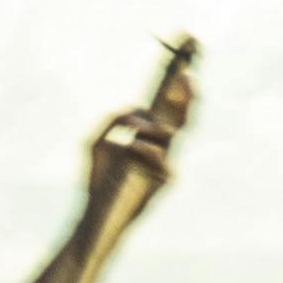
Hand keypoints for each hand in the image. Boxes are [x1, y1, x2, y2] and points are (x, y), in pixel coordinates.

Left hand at [89, 60, 198, 205]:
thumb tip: (134, 109)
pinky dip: (144, 148)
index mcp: (148, 138)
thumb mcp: (96, 141)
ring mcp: (165, 164)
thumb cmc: (96, 179)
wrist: (95, 213)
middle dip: (186, 96)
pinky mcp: (164, 181)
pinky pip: (162, 158)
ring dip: (150, 126)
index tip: (182, 69)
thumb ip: (113, 121)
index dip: (177, 91)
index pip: (167, 111)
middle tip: (187, 75)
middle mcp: (161, 149)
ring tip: (132, 127)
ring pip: (173, 134)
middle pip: (181, 118)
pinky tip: (129, 147)